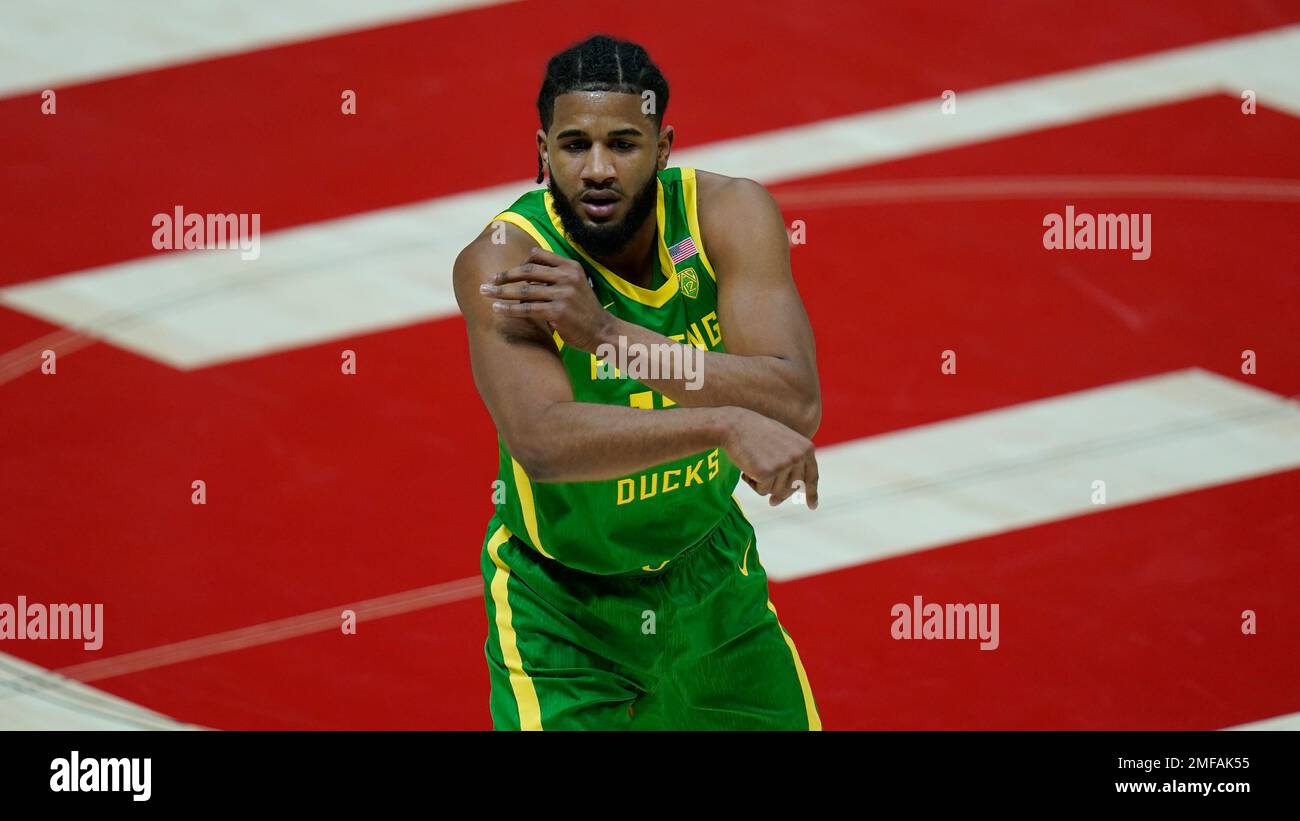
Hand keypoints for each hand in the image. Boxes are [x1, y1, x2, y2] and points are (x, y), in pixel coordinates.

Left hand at [479, 247, 611, 351]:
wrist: (601, 331)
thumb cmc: (584, 309)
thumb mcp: (576, 283)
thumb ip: (555, 274)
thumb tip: (525, 266)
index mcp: (571, 266)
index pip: (538, 256)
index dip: (519, 263)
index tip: (506, 272)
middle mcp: (567, 277)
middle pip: (527, 270)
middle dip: (505, 275)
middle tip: (489, 280)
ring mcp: (563, 294)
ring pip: (524, 290)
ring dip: (501, 292)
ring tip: (485, 292)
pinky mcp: (557, 311)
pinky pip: (527, 308)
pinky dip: (509, 309)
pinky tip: (497, 309)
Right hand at [723, 408, 818, 507]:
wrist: (735, 426)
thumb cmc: (755, 434)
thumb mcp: (781, 444)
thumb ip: (791, 463)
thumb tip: (786, 495)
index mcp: (806, 448)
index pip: (811, 476)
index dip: (811, 493)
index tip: (812, 507)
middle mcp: (798, 457)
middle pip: (792, 488)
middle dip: (779, 494)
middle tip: (771, 500)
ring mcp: (784, 465)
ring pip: (776, 491)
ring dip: (763, 486)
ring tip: (753, 469)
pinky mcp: (768, 473)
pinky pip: (762, 491)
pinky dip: (752, 484)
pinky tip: (746, 471)